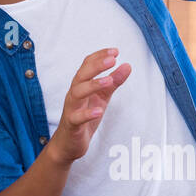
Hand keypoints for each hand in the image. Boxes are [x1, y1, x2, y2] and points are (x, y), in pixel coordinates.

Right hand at [48, 48, 131, 165]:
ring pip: (77, 93)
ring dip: (93, 85)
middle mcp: (73, 94)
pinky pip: (77, 118)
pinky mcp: (71, 125)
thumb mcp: (102, 98)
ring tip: (109, 80)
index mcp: (80, 85)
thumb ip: (113, 82)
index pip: (87, 65)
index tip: (115, 51)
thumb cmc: (84, 117)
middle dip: (96, 66)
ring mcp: (71, 109)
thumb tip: (127, 65)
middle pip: (81, 75)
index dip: (99, 56)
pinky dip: (87, 114)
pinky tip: (99, 111)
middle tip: (112, 59)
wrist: (68, 143)